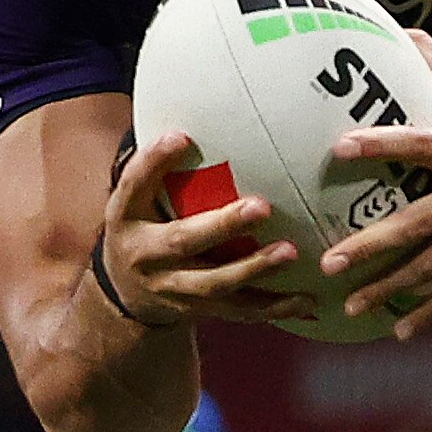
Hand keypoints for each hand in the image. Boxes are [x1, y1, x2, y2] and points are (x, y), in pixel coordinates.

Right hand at [90, 129, 310, 335]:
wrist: (126, 296)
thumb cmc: (143, 229)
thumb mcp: (135, 200)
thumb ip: (156, 167)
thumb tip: (192, 118)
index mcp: (125, 219)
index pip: (133, 186)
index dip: (153, 162)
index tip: (181, 136)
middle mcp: (145, 256)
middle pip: (182, 242)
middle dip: (222, 226)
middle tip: (261, 206)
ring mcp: (172, 289)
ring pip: (214, 284)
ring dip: (254, 269)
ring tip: (290, 251)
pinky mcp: (199, 312)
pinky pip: (239, 311)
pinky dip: (274, 307)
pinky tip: (307, 298)